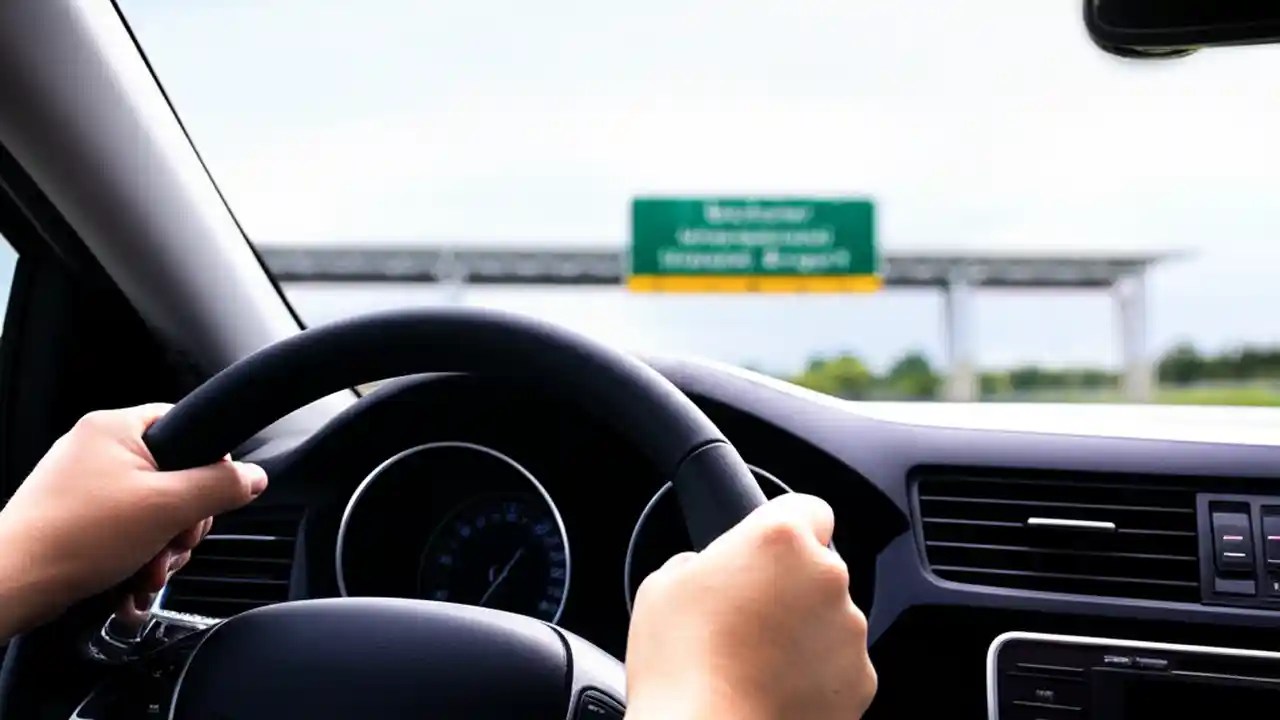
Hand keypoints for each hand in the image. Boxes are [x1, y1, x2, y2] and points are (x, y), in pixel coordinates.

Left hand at [0, 404, 267, 639]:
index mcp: (116, 428)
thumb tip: (254, 478)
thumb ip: (221, 487)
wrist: (11, 584)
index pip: (187, 427)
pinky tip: (131, 582)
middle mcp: (97, 449)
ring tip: (146, 572)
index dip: (209, 467)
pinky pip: (126, 532)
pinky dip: (136, 559)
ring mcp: (83, 486)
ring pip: (154, 512)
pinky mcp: (75, 519)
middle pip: (176, 477)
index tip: (207, 501)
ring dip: (162, 549)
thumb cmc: (76, 537)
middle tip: (173, 543)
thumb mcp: (168, 507)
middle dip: (182, 523)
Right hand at [625, 494, 874, 719]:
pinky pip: (838, 665)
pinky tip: (771, 688)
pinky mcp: (860, 682)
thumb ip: (704, 561)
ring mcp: (849, 633)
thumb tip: (713, 572)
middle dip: (789, 586)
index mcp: (780, 539)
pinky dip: (814, 675)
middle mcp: (826, 577)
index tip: (765, 551)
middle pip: (817, 567)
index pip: (809, 508)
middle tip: (744, 616)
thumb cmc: (681, 663)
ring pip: (830, 618)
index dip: (785, 529)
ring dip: (802, 631)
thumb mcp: (665, 583)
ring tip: (753, 661)